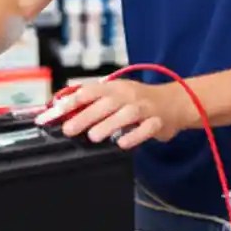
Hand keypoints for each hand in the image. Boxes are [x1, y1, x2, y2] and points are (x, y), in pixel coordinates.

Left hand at [58, 79, 191, 149]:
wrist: (175, 102)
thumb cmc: (139, 99)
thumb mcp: (115, 94)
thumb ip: (92, 101)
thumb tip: (62, 107)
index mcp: (115, 87)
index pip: (89, 91)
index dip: (71, 101)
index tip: (56, 113)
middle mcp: (128, 95)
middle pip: (106, 103)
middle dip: (85, 116)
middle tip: (69, 129)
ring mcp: (144, 108)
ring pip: (126, 114)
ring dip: (109, 124)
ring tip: (93, 136)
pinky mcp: (157, 122)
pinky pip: (146, 128)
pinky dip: (134, 135)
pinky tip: (122, 143)